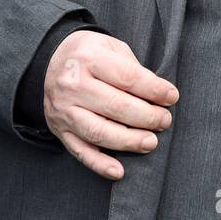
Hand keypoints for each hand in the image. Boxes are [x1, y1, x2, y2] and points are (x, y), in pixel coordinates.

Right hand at [43, 30, 177, 179]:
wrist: (48, 63)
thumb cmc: (90, 55)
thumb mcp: (111, 47)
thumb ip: (133, 69)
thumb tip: (159, 95)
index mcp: (89, 58)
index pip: (127, 78)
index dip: (154, 90)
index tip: (172, 97)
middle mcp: (73, 85)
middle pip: (115, 106)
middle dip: (146, 116)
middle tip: (165, 121)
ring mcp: (64, 110)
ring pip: (99, 132)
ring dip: (128, 141)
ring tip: (151, 142)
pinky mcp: (59, 130)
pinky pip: (80, 151)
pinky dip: (99, 164)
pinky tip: (119, 171)